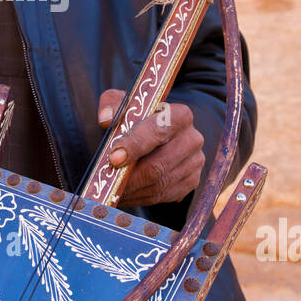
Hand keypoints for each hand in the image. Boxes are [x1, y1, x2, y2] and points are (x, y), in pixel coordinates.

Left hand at [97, 91, 204, 206]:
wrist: (160, 138)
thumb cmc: (138, 119)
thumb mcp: (124, 105)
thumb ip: (112, 104)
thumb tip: (106, 118)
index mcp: (179, 115)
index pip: (157, 131)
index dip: (134, 146)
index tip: (114, 158)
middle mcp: (193, 139)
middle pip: (158, 164)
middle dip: (129, 177)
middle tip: (107, 182)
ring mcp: (195, 162)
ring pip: (159, 184)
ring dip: (132, 190)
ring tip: (111, 190)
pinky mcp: (191, 181)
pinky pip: (163, 196)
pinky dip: (141, 197)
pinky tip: (126, 193)